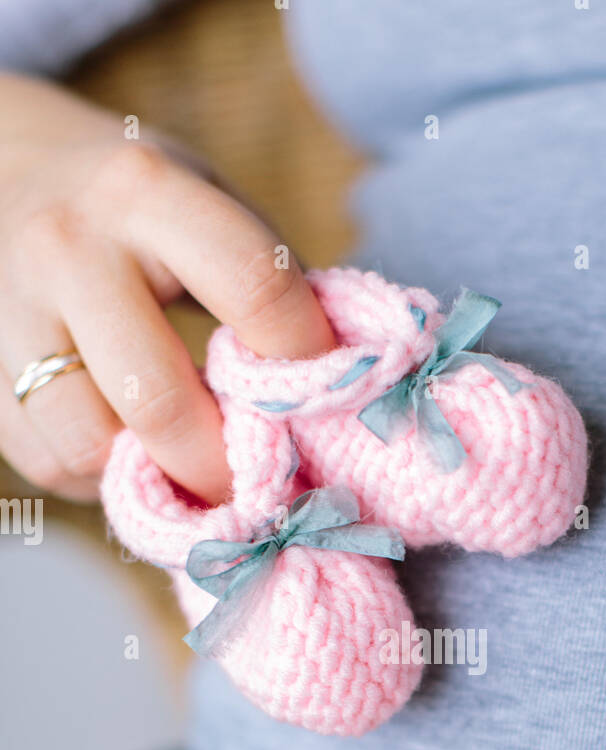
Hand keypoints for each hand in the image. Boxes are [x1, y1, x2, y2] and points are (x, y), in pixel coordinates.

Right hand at [0, 74, 333, 502]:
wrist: (2, 168)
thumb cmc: (137, 206)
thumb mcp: (206, 206)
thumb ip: (265, 286)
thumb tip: (334, 395)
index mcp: (147, 193)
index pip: (253, 290)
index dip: (305, 366)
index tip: (329, 406)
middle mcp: (67, 249)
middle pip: (159, 401)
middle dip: (222, 468)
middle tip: (258, 488)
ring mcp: (8, 311)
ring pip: (89, 447)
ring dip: (152, 479)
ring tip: (188, 471)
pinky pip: (47, 460)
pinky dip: (99, 478)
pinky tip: (127, 452)